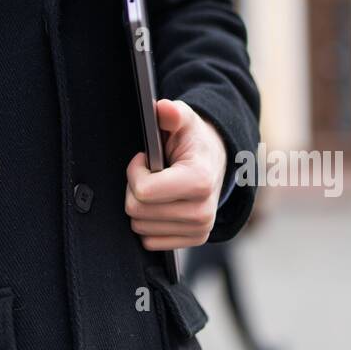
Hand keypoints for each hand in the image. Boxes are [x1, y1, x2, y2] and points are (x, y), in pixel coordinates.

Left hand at [124, 98, 228, 251]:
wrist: (215, 161)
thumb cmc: (193, 140)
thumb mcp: (183, 120)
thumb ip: (172, 113)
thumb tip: (163, 108)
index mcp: (199, 181)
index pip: (143, 191)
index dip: (135, 171)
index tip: (144, 159)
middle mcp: (203, 212)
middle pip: (137, 211)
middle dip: (134, 188)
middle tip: (149, 173)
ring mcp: (199, 229)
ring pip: (140, 227)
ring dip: (141, 206)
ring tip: (157, 188)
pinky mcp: (194, 240)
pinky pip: (149, 241)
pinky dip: (149, 223)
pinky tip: (161, 205)